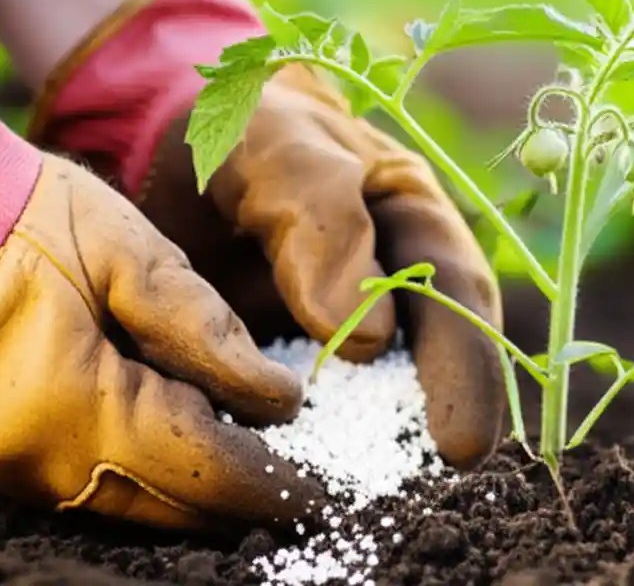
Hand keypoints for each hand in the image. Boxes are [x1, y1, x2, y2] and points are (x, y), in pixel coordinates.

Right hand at [0, 42, 318, 528]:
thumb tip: (280, 402)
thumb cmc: (29, 217)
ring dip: (194, 488)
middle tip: (299, 483)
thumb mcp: (135, 258)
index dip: (266, 482)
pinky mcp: (2, 456)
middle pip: (169, 505)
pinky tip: (186, 443)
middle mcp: (40, 461)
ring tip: (255, 464)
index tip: (320, 489)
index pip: (200, 468)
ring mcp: (11, 467)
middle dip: (238, 495)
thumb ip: (209, 335)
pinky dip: (149, 473)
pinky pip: (94, 487)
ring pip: (132, 505)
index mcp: (76, 408)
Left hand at [32, 0, 505, 467]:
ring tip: (373, 504)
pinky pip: (314, 412)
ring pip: (378, 398)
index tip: (456, 441)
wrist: (166, 143)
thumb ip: (320, 218)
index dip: (467, 369)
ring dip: (380, 449)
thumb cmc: (235, 130)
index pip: (456, 295)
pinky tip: (301, 484)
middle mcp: (394, 282)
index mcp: (413, 219)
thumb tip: (365, 337)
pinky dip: (314, 448)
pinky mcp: (293, 363)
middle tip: (433, 491)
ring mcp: (345, 329)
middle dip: (440, 426)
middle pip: (435, 361)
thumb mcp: (275, 145)